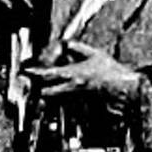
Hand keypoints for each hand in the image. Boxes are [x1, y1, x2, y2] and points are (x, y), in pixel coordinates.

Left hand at [23, 41, 142, 104]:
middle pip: (46, 93)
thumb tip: (65, 44)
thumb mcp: (95, 54)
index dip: (35, 73)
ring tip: (45, 91)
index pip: (48, 74)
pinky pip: (66, 105)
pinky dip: (61, 101)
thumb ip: (78, 48)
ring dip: (49, 96)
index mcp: (73, 74)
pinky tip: (63, 97)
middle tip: (33, 84)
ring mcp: (76, 100)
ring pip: (54, 100)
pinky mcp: (82, 107)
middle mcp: (72, 89)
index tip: (26, 72)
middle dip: (39, 89)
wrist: (125, 90)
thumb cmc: (112, 72)